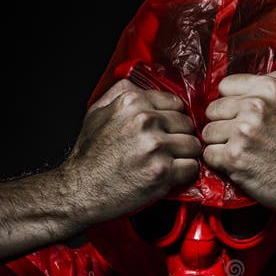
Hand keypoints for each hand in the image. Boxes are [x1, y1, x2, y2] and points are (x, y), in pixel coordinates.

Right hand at [59, 79, 199, 226]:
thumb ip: (120, 93)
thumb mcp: (97, 113)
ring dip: (186, 156)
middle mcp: (146, 120)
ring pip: (194, 146)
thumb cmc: (89, 155)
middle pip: (188, 125)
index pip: (176, 104)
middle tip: (169, 151)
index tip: (167, 132)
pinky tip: (171, 176)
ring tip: (170, 164)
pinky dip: (185, 174)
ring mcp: (156, 146)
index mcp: (133, 102)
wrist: (81, 190)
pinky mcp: (162, 171)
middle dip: (181, 138)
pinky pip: (192, 168)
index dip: (174, 120)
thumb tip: (142, 86)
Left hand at [202, 71, 275, 214]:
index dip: (231, 103)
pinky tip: (238, 164)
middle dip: (223, 124)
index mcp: (269, 88)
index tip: (241, 116)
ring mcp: (242, 131)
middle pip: (213, 110)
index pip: (225, 86)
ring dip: (219, 144)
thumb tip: (254, 78)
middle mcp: (254, 106)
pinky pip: (208, 154)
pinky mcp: (233, 157)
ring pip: (208, 133)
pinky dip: (219, 163)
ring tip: (241, 151)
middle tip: (242, 138)